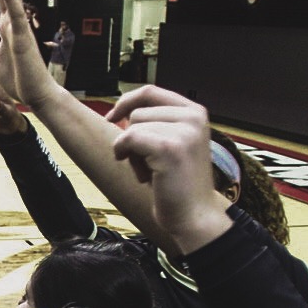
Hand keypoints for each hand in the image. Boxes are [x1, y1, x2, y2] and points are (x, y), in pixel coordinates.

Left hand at [108, 86, 228, 254]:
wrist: (195, 215)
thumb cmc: (178, 183)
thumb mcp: (174, 142)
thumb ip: (157, 122)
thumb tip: (122, 111)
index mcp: (195, 112)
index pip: (150, 92)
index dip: (126, 102)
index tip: (112, 117)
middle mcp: (193, 117)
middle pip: (138, 112)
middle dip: (133, 137)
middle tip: (148, 163)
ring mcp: (184, 131)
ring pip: (132, 127)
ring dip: (132, 152)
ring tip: (151, 171)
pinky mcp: (170, 148)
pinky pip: (129, 139)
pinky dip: (125, 155)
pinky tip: (142, 175)